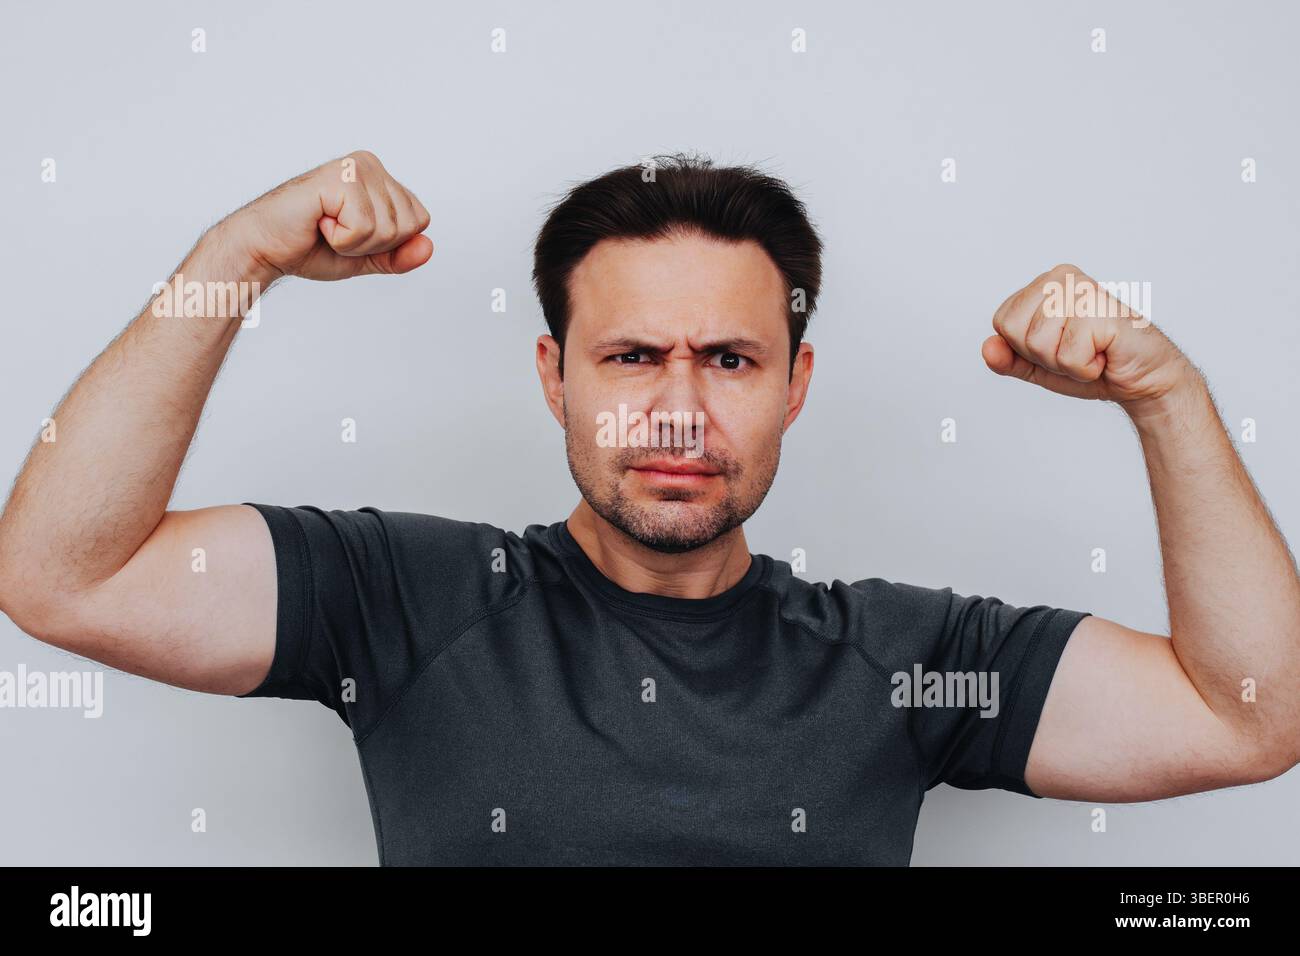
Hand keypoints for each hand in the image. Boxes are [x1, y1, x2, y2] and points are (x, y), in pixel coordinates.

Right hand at [216, 150, 432, 281]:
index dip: (389, 243)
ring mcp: (355, 167)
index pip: (420, 221)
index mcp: (380, 177)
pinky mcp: (339, 178)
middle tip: (337, 233)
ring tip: (326, 227)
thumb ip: (399, 255)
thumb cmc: (311, 247)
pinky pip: (365, 228)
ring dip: (355, 243)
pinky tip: (319, 223)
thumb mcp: (367, 257)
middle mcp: (370, 164)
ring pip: (389, 229)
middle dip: (374, 244)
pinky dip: (342, 240)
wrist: (265, 248)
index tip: (353, 235)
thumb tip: (428, 247)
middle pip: (409, 225)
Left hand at [981, 264, 1197, 411]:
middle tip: (1078, 350)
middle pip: (1015, 331)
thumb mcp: (1039, 366)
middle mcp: (1060, 277)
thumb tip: (987, 347)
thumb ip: (1009, 358)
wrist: (1143, 378)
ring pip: (1038, 343)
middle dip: (1044, 356)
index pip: (1002, 322)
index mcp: (1043, 284)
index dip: (1025, 349)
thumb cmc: (1095, 364)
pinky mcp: (1100, 307)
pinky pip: (1067, 355)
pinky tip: (1105, 354)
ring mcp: (1081, 288)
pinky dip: (1085, 367)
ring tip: (1093, 351)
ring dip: (1066, 362)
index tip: (1058, 347)